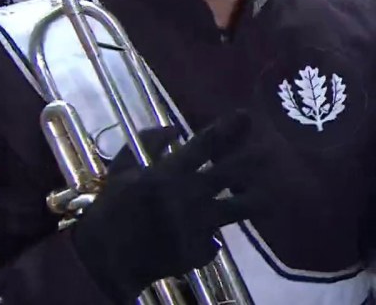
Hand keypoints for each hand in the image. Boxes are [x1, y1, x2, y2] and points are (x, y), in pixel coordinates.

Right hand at [70, 112, 264, 301]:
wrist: (103, 259)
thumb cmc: (110, 209)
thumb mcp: (121, 169)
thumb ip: (147, 144)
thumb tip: (174, 129)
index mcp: (169, 172)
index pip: (205, 143)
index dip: (228, 127)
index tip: (246, 115)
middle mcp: (189, 194)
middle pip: (232, 172)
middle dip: (254, 161)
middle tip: (272, 152)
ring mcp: (198, 223)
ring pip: (238, 208)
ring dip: (253, 201)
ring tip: (268, 197)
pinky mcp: (199, 249)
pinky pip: (214, 242)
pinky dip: (211, 239)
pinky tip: (212, 238)